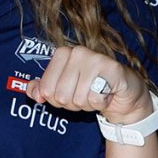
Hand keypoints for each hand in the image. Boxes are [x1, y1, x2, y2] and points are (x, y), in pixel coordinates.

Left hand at [24, 44, 149, 122]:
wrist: (124, 93)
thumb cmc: (91, 88)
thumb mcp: (63, 89)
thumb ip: (44, 89)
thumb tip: (34, 93)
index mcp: (62, 54)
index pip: (46, 89)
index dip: (57, 100)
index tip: (71, 92)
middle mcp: (77, 52)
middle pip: (61, 96)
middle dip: (73, 104)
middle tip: (86, 95)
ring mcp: (95, 58)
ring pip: (78, 99)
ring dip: (87, 105)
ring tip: (96, 94)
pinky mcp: (112, 69)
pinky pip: (95, 99)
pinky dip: (100, 104)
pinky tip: (106, 94)